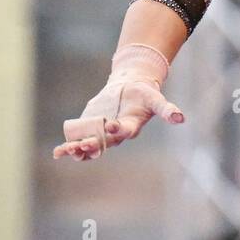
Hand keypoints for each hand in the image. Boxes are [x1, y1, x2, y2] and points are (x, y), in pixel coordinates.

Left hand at [53, 44, 183, 161]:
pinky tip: (58, 152)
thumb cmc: (144, 94)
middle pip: (104, 142)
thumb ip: (166, 109)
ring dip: (78, 149)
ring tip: (66, 152)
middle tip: (82, 146)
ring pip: (90, 146)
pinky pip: (80, 140)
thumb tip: (181, 118)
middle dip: (93, 145)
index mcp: (131, 126)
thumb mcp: (155, 98)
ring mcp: (101, 132)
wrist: (130, 88)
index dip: (118, 129)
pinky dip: (69, 146)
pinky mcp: (90, 128)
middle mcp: (115, 134)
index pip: (124, 130)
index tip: (112, 124)